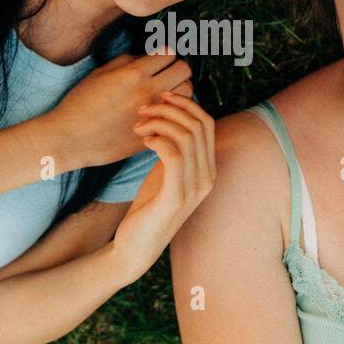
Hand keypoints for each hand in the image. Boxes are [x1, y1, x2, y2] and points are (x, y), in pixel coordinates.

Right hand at [48, 52, 192, 169]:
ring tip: (165, 92)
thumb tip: (150, 57)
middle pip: (185, 70)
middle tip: (166, 74)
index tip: (157, 60)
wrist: (70, 139)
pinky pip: (177, 116)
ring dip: (180, 89)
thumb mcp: (100, 73)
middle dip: (177, 68)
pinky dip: (173, 111)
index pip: (169, 53)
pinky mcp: (154, 132)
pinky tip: (160, 112)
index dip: (164, 54)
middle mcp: (148, 92)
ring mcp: (154, 114)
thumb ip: (127, 61)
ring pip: (187, 94)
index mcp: (134, 73)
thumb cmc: (80, 103)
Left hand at [110, 91, 215, 279]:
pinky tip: (142, 141)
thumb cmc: (148, 207)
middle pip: (199, 124)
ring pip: (187, 135)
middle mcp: (207, 177)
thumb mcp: (165, 172)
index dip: (186, 103)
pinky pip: (175, 155)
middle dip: (170, 108)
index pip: (207, 123)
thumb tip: (169, 116)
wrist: (136, 247)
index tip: (162, 97)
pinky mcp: (176, 197)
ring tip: (139, 125)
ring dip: (160, 121)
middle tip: (144, 108)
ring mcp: (194, 188)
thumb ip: (174, 149)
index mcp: (207, 169)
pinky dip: (158, 139)